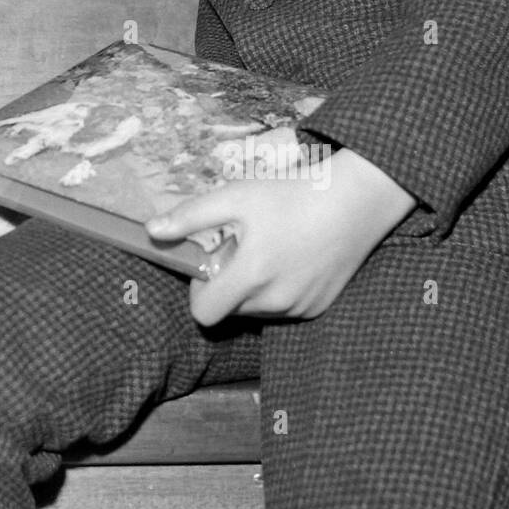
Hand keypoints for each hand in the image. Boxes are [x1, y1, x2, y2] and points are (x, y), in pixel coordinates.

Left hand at [144, 128, 417, 324]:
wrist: (356, 201)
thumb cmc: (291, 195)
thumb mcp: (236, 197)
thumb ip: (190, 217)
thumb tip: (152, 231)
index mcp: (250, 277)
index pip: (204, 313)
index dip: (198, 290)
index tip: (210, 261)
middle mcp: (275, 302)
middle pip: (230, 308)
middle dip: (228, 281)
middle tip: (244, 243)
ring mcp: (300, 308)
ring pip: (257, 309)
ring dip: (253, 286)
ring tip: (272, 245)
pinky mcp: (319, 307)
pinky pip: (284, 307)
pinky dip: (279, 288)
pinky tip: (294, 254)